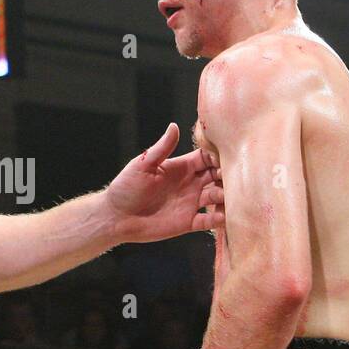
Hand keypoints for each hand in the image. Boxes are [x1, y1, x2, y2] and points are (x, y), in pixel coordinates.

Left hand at [104, 123, 223, 242]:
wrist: (116, 217)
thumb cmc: (126, 188)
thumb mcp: (143, 165)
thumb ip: (162, 148)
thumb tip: (174, 126)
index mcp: (181, 167)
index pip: (207, 157)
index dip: (218, 156)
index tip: (226, 157)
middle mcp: (190, 184)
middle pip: (218, 176)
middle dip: (227, 176)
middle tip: (233, 178)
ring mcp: (191, 203)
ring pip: (217, 197)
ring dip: (225, 197)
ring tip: (227, 197)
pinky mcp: (188, 222)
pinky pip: (209, 221)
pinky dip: (219, 219)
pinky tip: (223, 217)